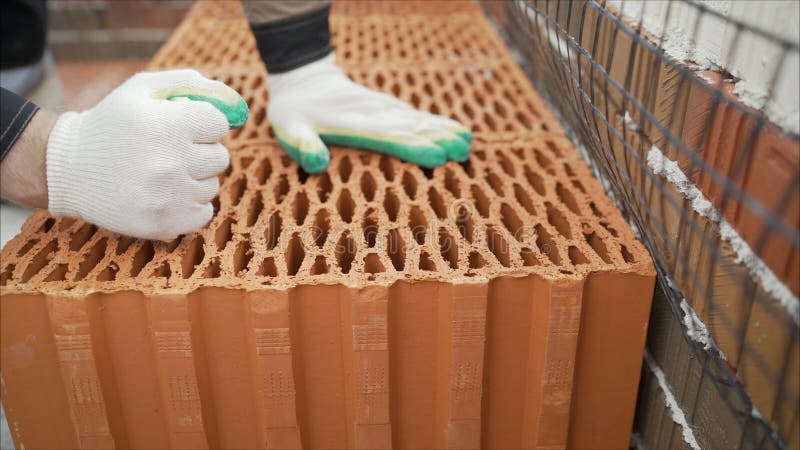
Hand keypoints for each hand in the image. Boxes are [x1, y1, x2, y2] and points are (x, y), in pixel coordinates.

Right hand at [46, 69, 247, 239]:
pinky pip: (204, 213)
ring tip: (161, 173)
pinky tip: (166, 195)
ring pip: (212, 185)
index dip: (202, 123)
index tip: (181, 127)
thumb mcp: (142, 89)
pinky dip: (191, 205)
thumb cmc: (112, 123)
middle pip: (220, 157)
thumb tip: (236, 100)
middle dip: (200, 151)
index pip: (220, 124)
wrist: (68, 168)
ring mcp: (170, 196)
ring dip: (194, 179)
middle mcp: (173, 161)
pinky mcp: (166, 223)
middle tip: (169, 151)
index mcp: (170, 125)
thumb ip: (191, 84)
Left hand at [267, 54, 471, 172]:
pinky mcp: (389, 110)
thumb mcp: (290, 129)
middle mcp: (376, 116)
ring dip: (444, 131)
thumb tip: (316, 163)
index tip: (438, 156)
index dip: (413, 147)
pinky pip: (417, 117)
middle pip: (412, 129)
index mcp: (356, 125)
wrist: (304, 79)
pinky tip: (456, 131)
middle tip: (464, 151)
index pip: (390, 137)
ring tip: (468, 142)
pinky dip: (438, 124)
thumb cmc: (295, 112)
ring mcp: (385, 111)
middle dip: (438, 140)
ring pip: (419, 121)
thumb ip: (303, 145)